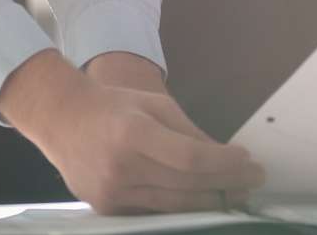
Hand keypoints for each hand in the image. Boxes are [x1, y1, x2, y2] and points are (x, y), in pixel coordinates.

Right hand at [0, 49, 265, 213]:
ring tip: (236, 194)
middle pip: (185, 187)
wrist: (63, 119)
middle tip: (253, 181)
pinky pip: (153, 212)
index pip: (190, 159)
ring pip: (173, 206)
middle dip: (226, 185)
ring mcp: (111, 194)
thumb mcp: (155, 105)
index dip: (224, 165)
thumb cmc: (115, 106)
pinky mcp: (106, 209)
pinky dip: (181, 208)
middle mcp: (121, 168)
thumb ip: (189, 132)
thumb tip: (226, 157)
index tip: (248, 161)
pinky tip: (203, 200)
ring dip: (210, 201)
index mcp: (134, 134)